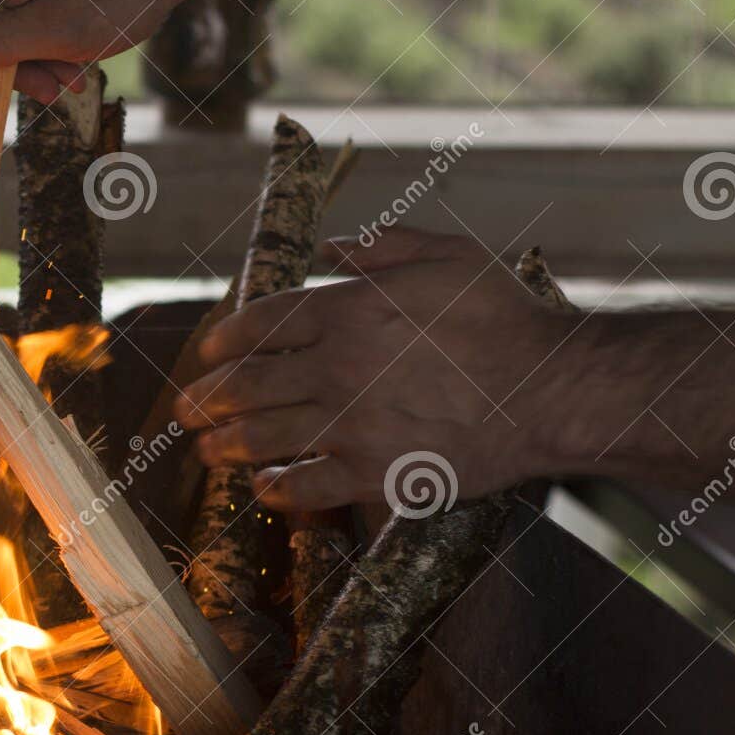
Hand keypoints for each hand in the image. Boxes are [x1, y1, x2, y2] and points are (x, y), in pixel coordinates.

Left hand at [173, 229, 578, 511]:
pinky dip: (275, 489)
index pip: (258, 325)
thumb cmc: (504, 319)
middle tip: (184, 409)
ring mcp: (350, 424)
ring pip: (262, 437)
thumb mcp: (446, 256)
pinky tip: (262, 487)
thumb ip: (383, 246)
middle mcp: (336, 368)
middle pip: (245, 385)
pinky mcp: (375, 474)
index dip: (222, 340)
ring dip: (223, 445)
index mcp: (345, 310)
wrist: (551, 392)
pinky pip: (305, 486)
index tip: (206, 352)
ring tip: (204, 450)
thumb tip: (332, 246)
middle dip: (204, 397)